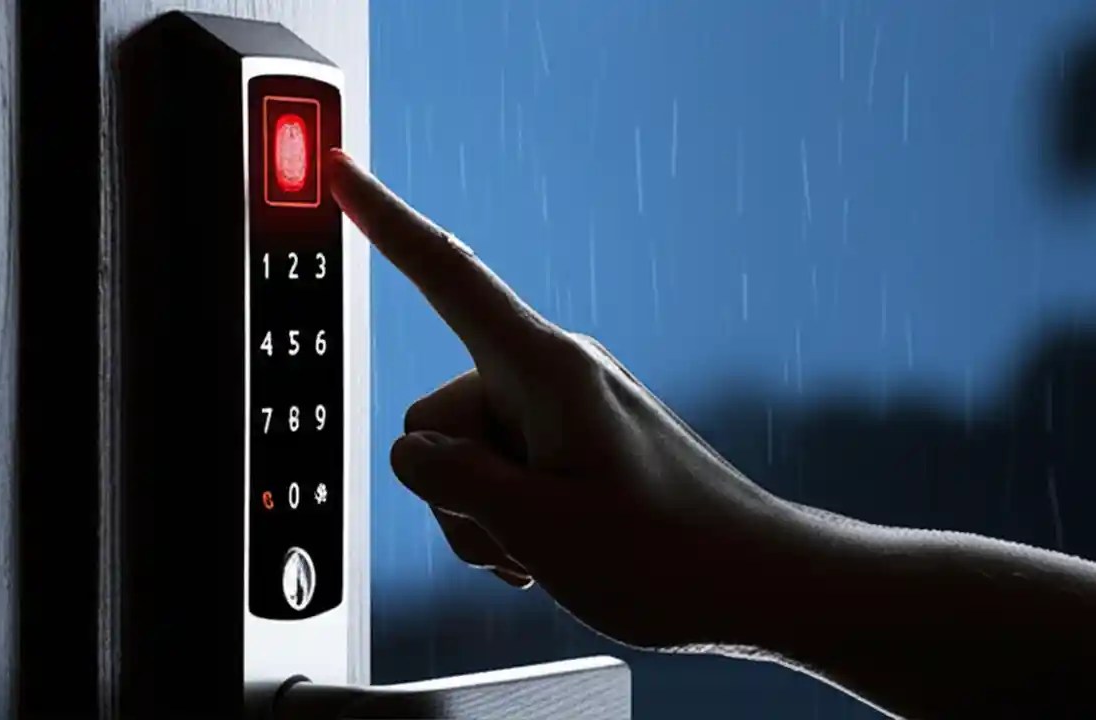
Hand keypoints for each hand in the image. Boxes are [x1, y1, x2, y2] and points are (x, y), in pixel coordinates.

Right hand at [327, 149, 808, 650]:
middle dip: (459, 487)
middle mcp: (553, 374)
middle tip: (531, 531)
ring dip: (488, 512)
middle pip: (439, 412)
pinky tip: (556, 548)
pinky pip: (503, 470)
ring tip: (553, 545)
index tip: (340, 170)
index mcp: (545, 369)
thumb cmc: (670, 555)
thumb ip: (451, 480)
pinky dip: (512, 516)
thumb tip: (413, 452)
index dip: (384, 219)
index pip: (447, 275)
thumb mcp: (537, 527)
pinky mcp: (578, 440)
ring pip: (466, 454)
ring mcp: (567, 409)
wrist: (755, 583)